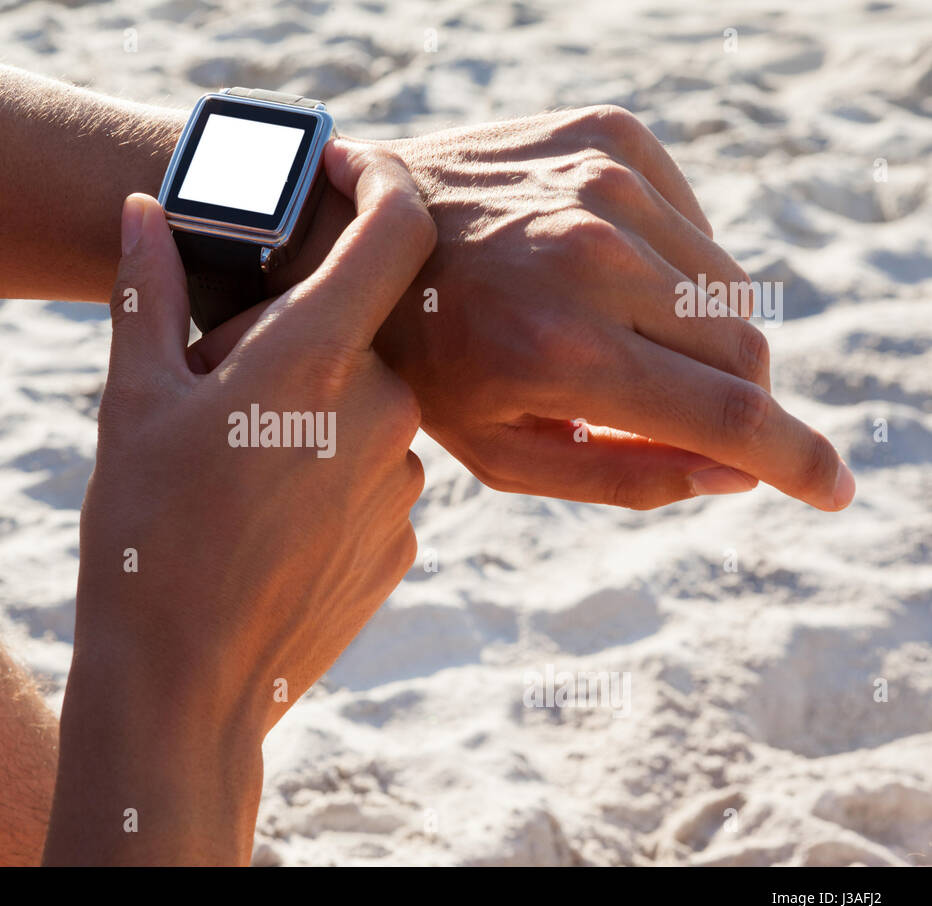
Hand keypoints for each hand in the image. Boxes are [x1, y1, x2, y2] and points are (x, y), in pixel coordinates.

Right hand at [45, 141, 434, 864]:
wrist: (185, 684)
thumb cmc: (145, 535)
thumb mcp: (133, 401)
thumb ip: (151, 291)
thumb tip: (145, 211)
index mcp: (315, 361)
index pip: (396, 230)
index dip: (380, 179)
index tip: (345, 166)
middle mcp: (383, 413)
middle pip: (360, 331)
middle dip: (300, 337)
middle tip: (223, 387)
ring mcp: (403, 482)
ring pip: (365, 408)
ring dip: (313, 413)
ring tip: (237, 471)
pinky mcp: (405, 539)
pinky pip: (373, 474)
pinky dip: (329, 474)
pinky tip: (266, 520)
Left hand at [276, 106, 854, 511]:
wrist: (355, 230)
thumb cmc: (421, 358)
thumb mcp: (498, 450)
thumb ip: (623, 473)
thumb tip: (735, 473)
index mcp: (560, 349)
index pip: (730, 413)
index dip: (798, 460)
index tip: (832, 489)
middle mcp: (593, 256)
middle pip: (743, 348)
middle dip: (731, 396)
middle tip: (673, 408)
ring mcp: (604, 181)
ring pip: (728, 284)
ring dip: (696, 331)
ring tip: (618, 338)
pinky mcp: (609, 133)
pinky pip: (693, 222)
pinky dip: (672, 265)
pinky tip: (607, 277)